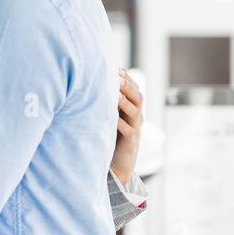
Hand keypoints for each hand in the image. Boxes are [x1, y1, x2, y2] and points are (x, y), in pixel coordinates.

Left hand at [111, 69, 142, 187]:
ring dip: (125, 101)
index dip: (127, 78)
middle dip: (128, 85)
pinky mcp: (131, 142)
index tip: (115, 68)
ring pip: (135, 111)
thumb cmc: (111, 138)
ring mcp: (135, 129)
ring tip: (114, 93)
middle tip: (116, 76)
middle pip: (138, 97)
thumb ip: (107, 103)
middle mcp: (136, 117)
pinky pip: (128, 130)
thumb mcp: (110, 118)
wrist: (118, 166)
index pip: (134, 89)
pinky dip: (120, 122)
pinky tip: (111, 117)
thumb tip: (95, 83)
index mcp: (132, 109)